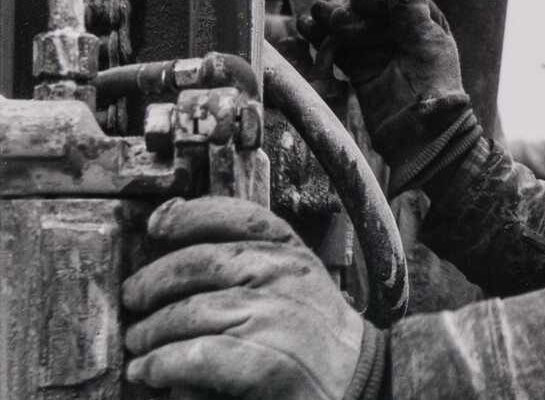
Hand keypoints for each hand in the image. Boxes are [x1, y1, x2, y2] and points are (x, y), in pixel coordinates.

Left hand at [123, 197, 375, 398]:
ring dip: (151, 332)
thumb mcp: (299, 286)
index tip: (157, 225)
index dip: (189, 216)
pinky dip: (160, 364)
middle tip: (134, 299)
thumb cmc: (320, 343)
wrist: (358, 387)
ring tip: (139, 344)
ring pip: (188, 312)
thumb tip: (181, 234)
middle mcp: (284, 277)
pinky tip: (148, 371)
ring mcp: (274, 318)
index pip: (236, 217)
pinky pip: (191, 355)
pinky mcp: (262, 362)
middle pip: (198, 263)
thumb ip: (257, 264)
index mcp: (293, 255)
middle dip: (154, 282)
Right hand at [298, 0, 481, 184]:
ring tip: (312, 19)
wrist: (423, 134)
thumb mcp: (428, 46)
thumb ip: (412, 14)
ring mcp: (379, 51)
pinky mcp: (362, 70)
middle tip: (335, 21)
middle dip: (348, 12)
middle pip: (367, 11)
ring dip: (328, 22)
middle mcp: (400, 33)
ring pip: (349, 28)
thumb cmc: (434, 89)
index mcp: (423, 22)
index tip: (361, 2)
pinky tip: (307, 32)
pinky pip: (339, 50)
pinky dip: (322, 41)